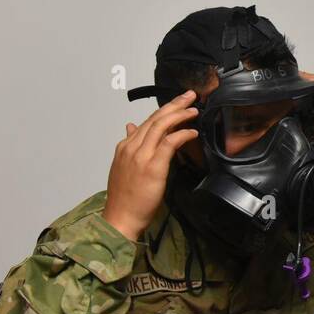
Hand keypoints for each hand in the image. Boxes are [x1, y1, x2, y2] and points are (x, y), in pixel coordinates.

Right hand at [102, 89, 199, 241]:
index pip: (147, 122)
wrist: (120, 217)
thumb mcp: (124, 166)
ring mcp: (141, 156)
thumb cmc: (125, 197)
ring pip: (161, 126)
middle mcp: (132, 147)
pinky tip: (192, 132)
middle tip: (189, 95)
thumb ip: (130, 144)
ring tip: (193, 110)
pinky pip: (169, 143)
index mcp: (125, 146)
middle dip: (174, 105)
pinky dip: (182, 134)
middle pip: (155, 119)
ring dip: (180, 115)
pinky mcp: (152, 166)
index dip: (164, 110)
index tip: (177, 102)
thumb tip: (132, 126)